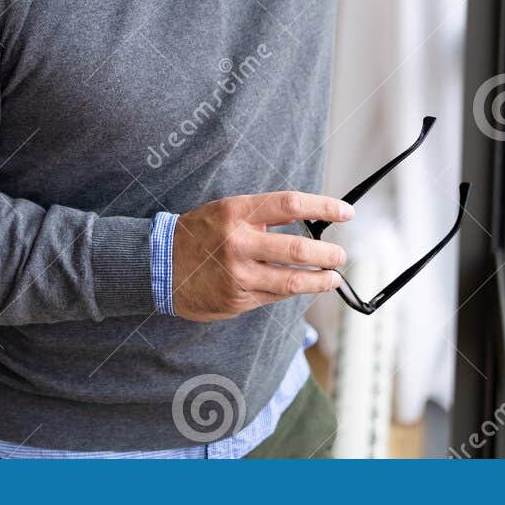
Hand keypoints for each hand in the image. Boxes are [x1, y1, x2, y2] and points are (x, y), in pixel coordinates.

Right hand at [170, 191, 351, 321]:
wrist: (159, 265)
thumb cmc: (199, 234)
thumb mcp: (226, 211)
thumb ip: (262, 216)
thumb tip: (308, 219)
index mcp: (236, 212)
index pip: (289, 205)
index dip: (323, 207)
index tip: (345, 212)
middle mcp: (237, 242)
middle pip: (297, 248)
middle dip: (327, 254)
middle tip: (340, 255)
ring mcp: (237, 274)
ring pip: (292, 280)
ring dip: (320, 280)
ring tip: (332, 277)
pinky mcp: (236, 299)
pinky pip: (275, 296)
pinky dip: (292, 291)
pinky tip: (302, 287)